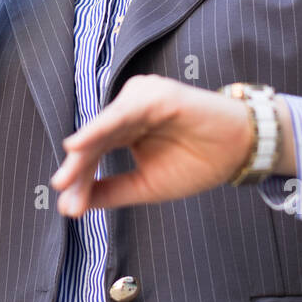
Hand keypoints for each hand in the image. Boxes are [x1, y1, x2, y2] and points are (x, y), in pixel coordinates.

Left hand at [48, 74, 289, 216]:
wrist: (240, 151)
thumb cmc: (197, 163)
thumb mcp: (147, 185)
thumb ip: (112, 190)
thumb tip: (72, 206)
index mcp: (124, 129)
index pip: (94, 153)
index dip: (81, 179)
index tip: (68, 208)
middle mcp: (127, 110)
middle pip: (94, 140)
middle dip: (77, 167)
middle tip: (62, 189)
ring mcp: (140, 99)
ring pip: (104, 126)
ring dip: (84, 151)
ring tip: (67, 176)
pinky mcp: (156, 93)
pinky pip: (123, 112)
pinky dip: (101, 128)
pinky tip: (81, 143)